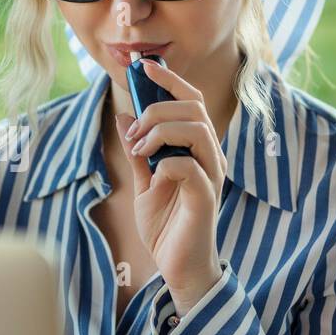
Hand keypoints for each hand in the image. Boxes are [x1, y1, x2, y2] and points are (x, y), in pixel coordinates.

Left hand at [113, 59, 227, 315]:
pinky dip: (166, 162)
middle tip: (133, 133)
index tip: (143, 67)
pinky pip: (189, 166)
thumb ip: (137, 150)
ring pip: (196, 129)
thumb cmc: (166, 225)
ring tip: (139, 150)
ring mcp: (211, 176)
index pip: (190, 101)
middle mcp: (210, 157)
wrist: (178, 267)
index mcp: (197, 149)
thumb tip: (124, 115)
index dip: (169, 80)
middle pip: (192, 109)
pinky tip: (153, 174)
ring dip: (160, 132)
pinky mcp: (206, 198)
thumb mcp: (143, 182)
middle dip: (155, 111)